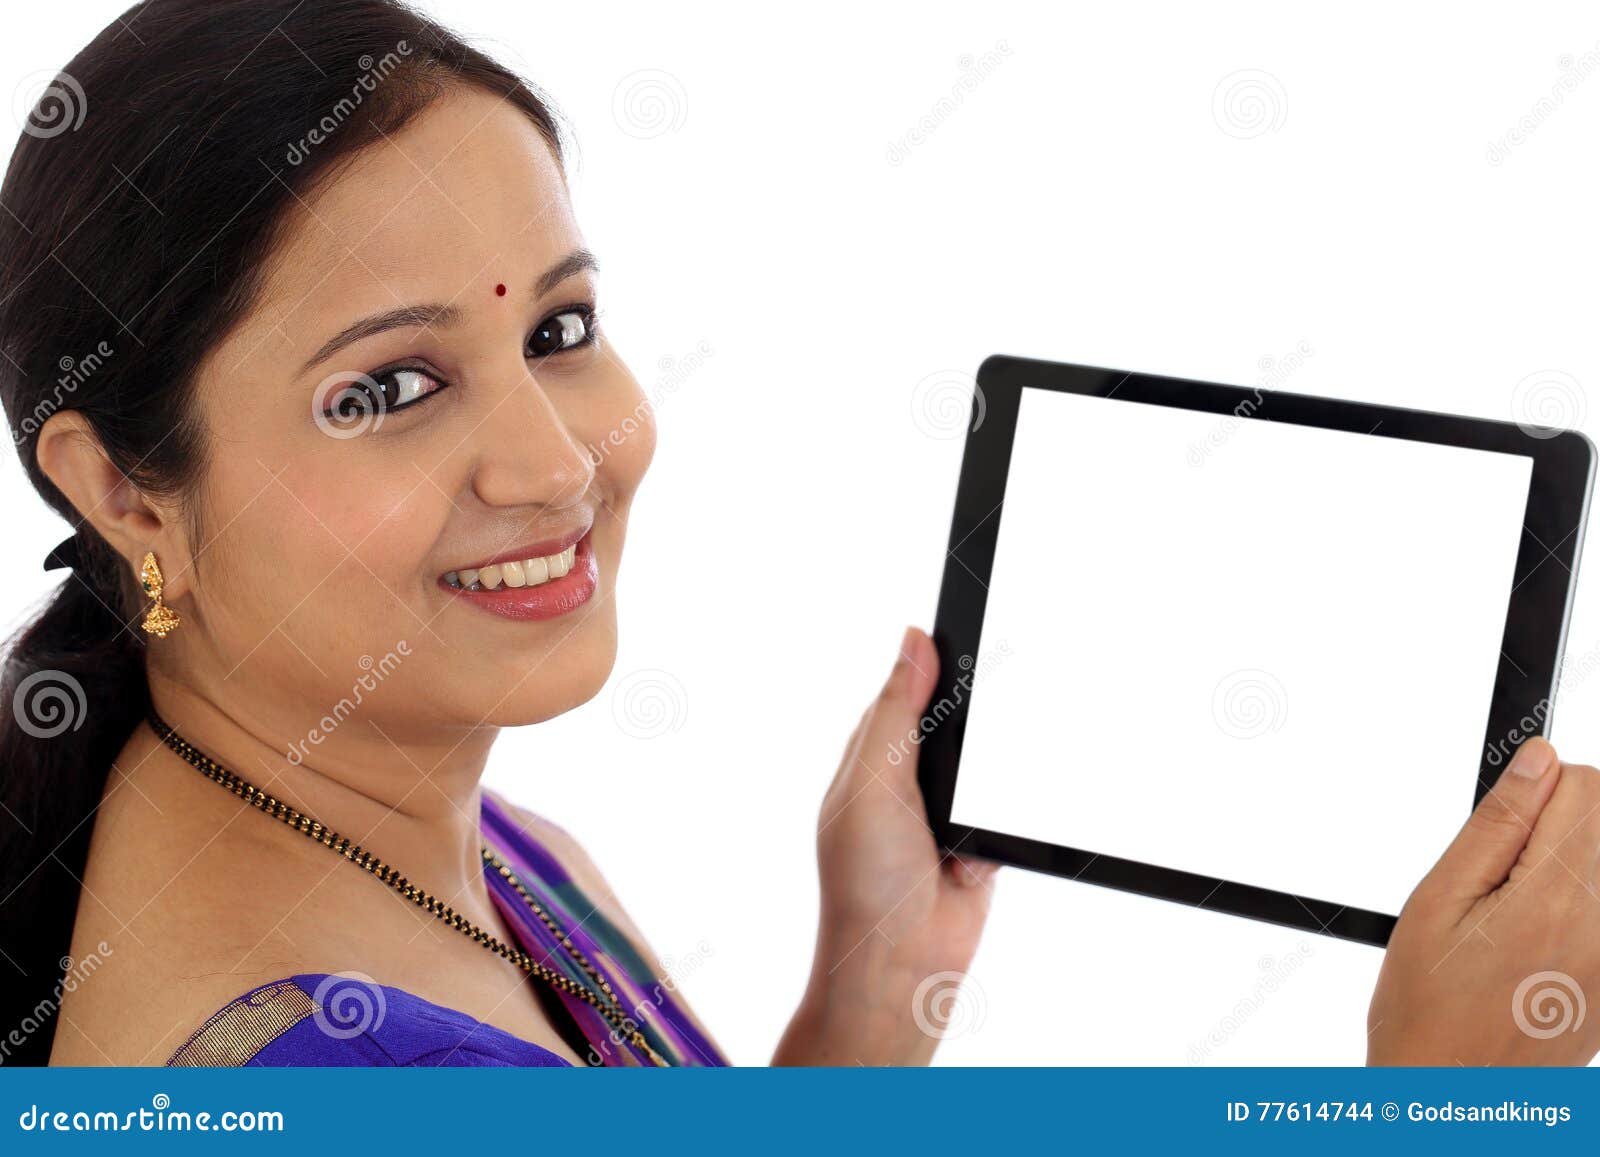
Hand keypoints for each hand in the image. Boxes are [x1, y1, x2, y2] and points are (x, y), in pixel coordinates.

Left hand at [774, 627, 997, 1064]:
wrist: (903, 967)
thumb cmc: (865, 882)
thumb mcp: (872, 781)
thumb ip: (896, 711)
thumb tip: (913, 638)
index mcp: (870, 758)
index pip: (907, 690)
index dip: (936, 660)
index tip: (972, 620)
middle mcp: (907, 782)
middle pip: (956, 724)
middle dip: (978, 717)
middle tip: (1000, 693)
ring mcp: (946, 816)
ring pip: (988, 765)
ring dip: (994, 772)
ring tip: (987, 780)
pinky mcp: (982, 846)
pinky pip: (1011, 810)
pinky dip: (1011, 816)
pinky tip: (994, 829)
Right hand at [1368, 737, 1599, 1064]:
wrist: (1450, 1096)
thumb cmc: (1427, 1008)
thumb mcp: (1439, 900)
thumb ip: (1496, 825)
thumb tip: (1537, 759)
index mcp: (1557, 900)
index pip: (1587, 786)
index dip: (1538, 786)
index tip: (1504, 821)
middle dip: (1558, 825)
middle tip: (1502, 872)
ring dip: (1570, 866)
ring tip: (1519, 908)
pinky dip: (1579, 906)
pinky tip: (1537, 938)